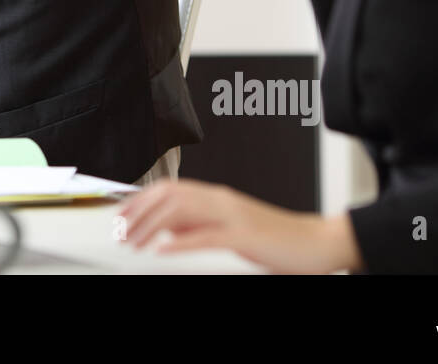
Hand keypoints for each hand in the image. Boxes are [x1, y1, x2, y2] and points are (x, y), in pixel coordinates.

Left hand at [118, 178, 363, 273]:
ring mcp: (234, 216)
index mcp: (218, 197)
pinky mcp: (245, 236)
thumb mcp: (229, 229)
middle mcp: (222, 200)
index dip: (141, 198)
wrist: (318, 243)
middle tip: (119, 229)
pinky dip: (181, 242)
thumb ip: (199, 224)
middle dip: (139, 211)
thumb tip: (166, 226)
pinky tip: (162, 250)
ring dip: (151, 227)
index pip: (169, 188)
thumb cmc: (276, 240)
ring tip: (133, 241)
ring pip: (182, 212)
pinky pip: (207, 236)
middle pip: (170, 196)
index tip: (121, 212)